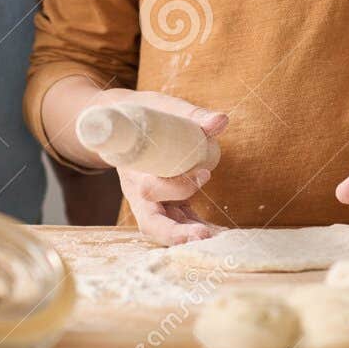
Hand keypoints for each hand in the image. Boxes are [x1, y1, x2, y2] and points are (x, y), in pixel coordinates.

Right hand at [94, 89, 228, 246]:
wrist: (126, 125)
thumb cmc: (145, 116)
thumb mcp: (163, 108)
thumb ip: (192, 115)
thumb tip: (221, 121)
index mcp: (134, 169)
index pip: (150, 188)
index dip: (177, 185)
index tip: (205, 172)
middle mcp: (139, 193)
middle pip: (150, 223)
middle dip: (174, 233)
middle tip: (202, 236)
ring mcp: (152, 203)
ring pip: (165, 229)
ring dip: (190, 236)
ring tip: (219, 239)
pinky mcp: (166, 205)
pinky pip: (180, 223)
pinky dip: (198, 228)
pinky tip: (221, 234)